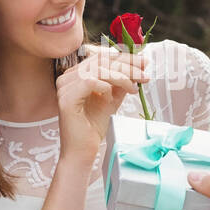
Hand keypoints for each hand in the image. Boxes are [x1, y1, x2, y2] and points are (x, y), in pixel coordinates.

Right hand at [56, 45, 148, 162]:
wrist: (83, 151)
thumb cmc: (94, 127)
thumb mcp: (112, 99)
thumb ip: (121, 82)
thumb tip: (139, 66)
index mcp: (76, 75)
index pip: (102, 58)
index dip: (125, 58)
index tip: (145, 63)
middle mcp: (67, 78)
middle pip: (101, 61)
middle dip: (127, 66)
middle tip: (145, 75)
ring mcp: (64, 87)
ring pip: (97, 69)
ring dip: (121, 76)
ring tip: (134, 88)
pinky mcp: (66, 99)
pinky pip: (90, 82)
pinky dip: (106, 87)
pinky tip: (111, 99)